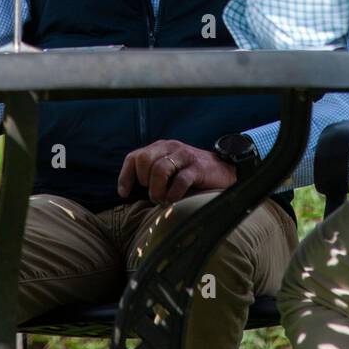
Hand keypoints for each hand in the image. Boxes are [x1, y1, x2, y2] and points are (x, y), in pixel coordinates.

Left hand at [117, 139, 235, 203]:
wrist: (224, 170)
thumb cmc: (191, 174)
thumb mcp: (169, 169)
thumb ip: (152, 174)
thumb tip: (130, 193)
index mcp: (160, 147)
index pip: (134, 157)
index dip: (126, 176)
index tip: (124, 193)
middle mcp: (170, 148)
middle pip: (144, 161)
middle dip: (144, 182)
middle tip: (153, 194)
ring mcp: (184, 156)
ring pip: (159, 169)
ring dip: (157, 190)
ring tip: (162, 199)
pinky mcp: (198, 168)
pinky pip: (180, 180)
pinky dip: (173, 194)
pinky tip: (173, 200)